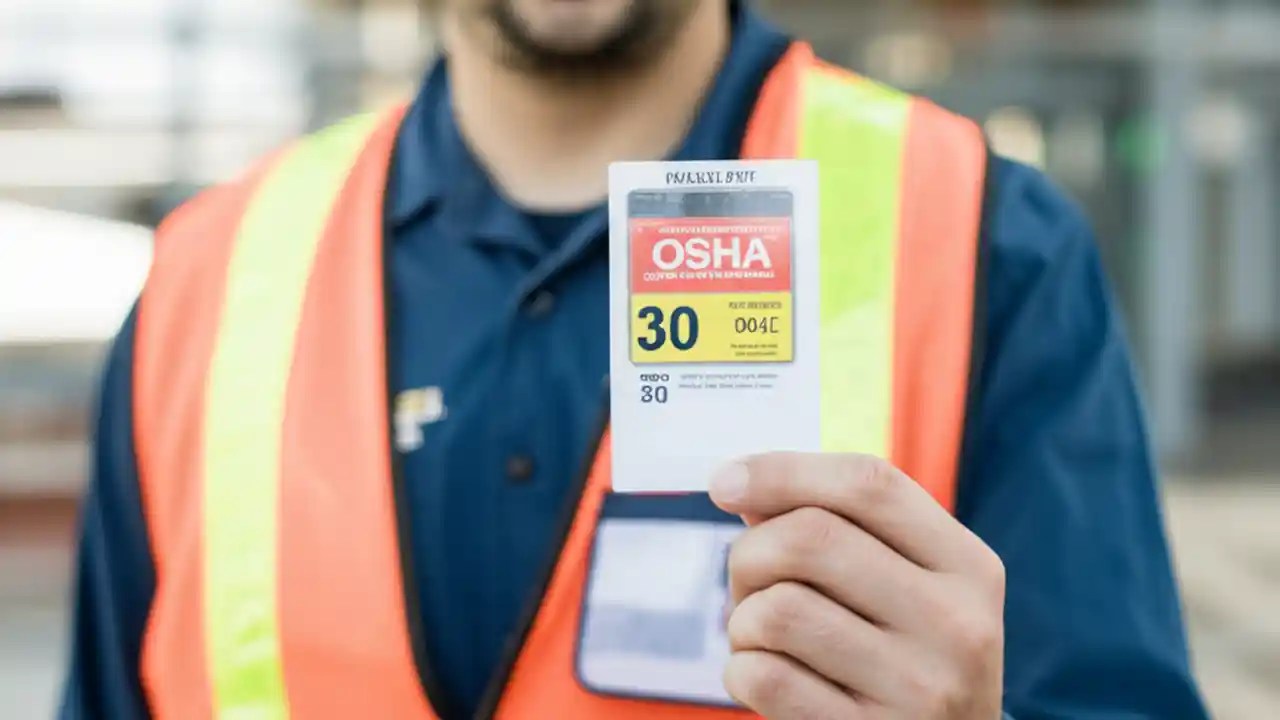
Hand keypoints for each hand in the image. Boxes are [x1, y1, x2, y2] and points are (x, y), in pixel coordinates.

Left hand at [708, 453, 1004, 719]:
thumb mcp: (902, 589)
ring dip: (743, 620)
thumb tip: (741, 484)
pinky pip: (764, 676)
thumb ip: (835, 529)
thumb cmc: (902, 660)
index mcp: (968, 566)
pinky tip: (763, 677)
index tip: (724, 481)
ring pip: (778, 609)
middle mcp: (957, 623)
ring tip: (761, 638)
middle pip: (810, 539)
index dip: (783, 471)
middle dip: (751, 552)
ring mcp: (920, 689)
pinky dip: (740, 670)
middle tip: (747, 582)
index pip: (868, 484)